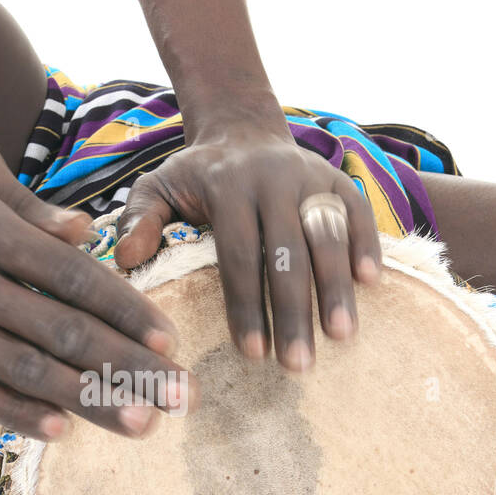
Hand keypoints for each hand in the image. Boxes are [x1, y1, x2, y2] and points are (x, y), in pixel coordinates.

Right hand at [0, 127, 191, 440]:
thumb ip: (23, 199)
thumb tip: (84, 233)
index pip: (72, 275)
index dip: (126, 311)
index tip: (168, 341)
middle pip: (61, 331)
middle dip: (126, 368)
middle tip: (178, 399)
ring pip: (23, 369)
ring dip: (86, 401)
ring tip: (138, 425)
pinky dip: (15, 412)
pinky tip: (58, 431)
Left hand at [114, 123, 381, 370]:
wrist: (242, 129)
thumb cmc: (196, 175)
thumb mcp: (156, 187)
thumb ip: (138, 219)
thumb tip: (125, 259)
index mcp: (228, 185)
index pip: (240, 253)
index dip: (246, 305)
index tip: (253, 353)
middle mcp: (274, 178)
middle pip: (287, 252)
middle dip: (294, 312)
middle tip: (299, 365)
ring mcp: (311, 177)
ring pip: (327, 234)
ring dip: (336, 287)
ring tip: (342, 337)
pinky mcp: (339, 179)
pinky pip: (359, 212)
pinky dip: (366, 245)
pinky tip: (370, 285)